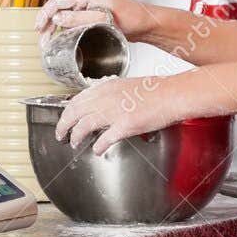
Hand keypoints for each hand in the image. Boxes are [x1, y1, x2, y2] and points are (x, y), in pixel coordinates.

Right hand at [37, 0, 154, 41]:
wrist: (147, 24)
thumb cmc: (132, 18)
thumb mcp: (104, 19)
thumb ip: (79, 19)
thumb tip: (57, 18)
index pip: (58, 0)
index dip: (45, 14)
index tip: (38, 27)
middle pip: (59, 8)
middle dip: (48, 24)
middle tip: (42, 40)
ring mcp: (90, 6)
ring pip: (65, 15)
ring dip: (55, 28)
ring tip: (48, 43)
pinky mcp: (94, 15)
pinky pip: (74, 20)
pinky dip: (65, 29)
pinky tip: (61, 39)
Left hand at [54, 75, 186, 156]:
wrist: (174, 94)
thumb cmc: (158, 90)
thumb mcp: (128, 85)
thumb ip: (112, 94)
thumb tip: (102, 104)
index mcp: (107, 87)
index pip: (76, 100)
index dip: (66, 112)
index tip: (65, 118)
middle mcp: (106, 98)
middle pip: (74, 113)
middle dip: (63, 126)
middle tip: (61, 134)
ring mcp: (114, 112)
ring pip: (83, 127)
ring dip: (76, 137)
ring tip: (75, 143)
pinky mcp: (125, 126)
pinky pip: (104, 140)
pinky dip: (98, 147)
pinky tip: (98, 150)